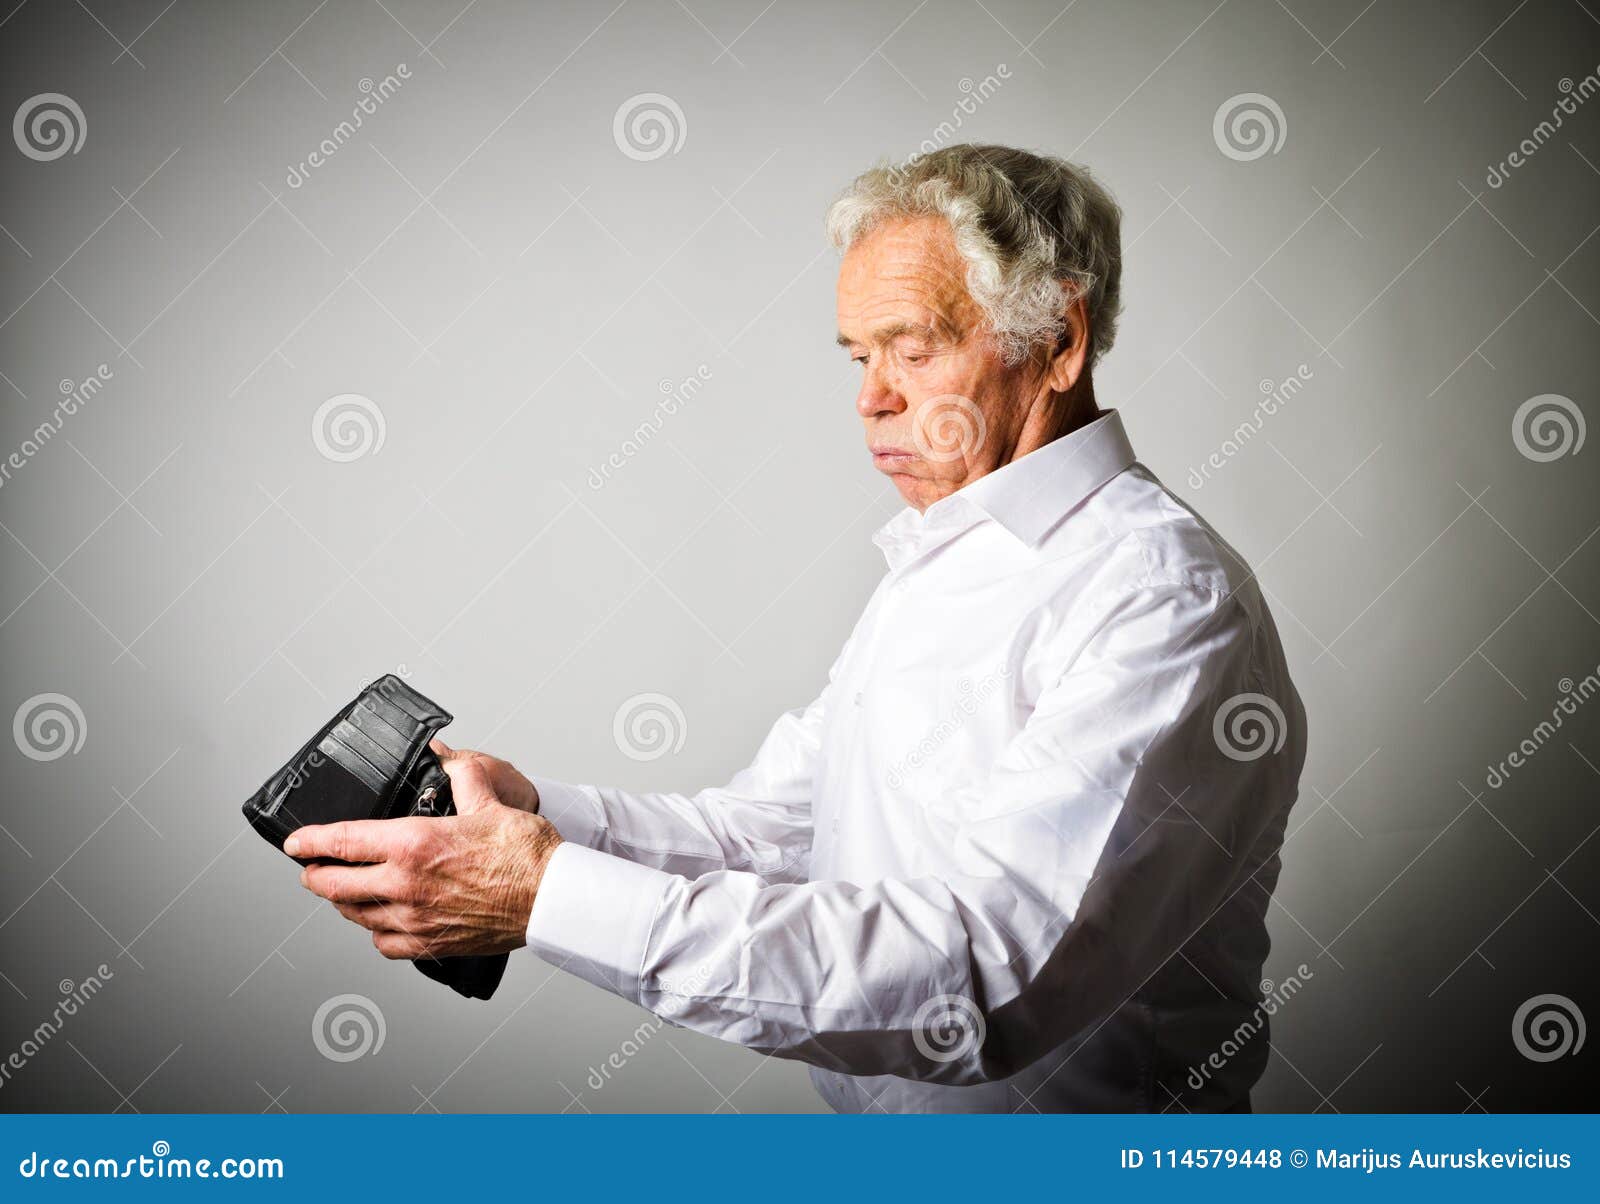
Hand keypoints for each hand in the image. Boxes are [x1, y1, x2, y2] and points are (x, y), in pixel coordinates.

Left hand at [289, 749, 561, 958]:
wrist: (552, 896)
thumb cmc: (526, 855)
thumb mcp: (490, 801)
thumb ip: (462, 777)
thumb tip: (448, 759)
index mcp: (413, 844)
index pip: (341, 842)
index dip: (309, 841)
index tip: (295, 842)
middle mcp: (405, 885)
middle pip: (334, 886)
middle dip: (316, 875)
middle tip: (311, 868)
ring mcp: (415, 919)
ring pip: (355, 915)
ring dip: (342, 902)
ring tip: (342, 892)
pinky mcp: (430, 944)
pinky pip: (383, 942)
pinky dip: (374, 931)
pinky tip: (380, 921)